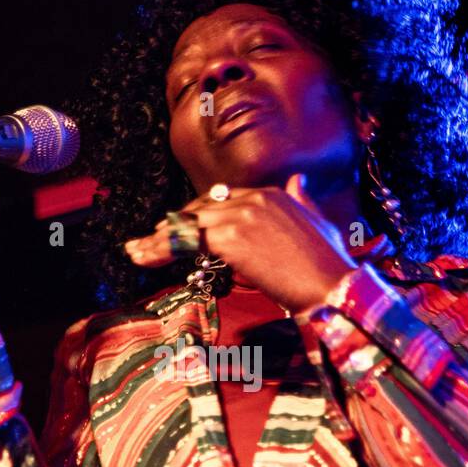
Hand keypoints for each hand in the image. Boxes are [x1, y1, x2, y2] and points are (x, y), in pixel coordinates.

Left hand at [123, 173, 356, 312]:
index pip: (221, 200)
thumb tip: (298, 181)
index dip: (195, 216)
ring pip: (187, 226)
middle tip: (144, 242)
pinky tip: (144, 258)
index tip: (175, 229)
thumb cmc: (329, 265)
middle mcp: (254, 198)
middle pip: (199, 211)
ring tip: (135, 253)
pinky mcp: (231, 237)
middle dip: (171, 228)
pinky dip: (160, 249)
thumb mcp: (318, 223)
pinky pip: (185, 241)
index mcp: (272, 194)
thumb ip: (303, 201)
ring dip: (157, 241)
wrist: (332, 286)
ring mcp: (241, 215)